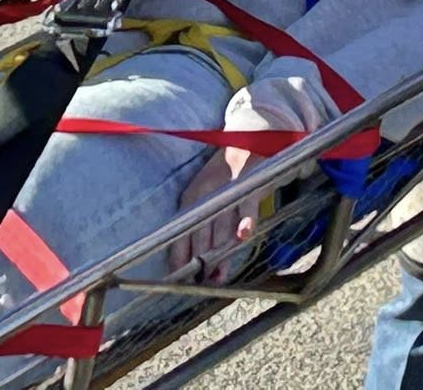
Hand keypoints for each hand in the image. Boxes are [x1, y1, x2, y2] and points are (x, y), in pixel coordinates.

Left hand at [166, 146, 266, 279]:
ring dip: (220, 255)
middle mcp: (204, 196)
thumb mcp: (208, 196)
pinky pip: (245, 207)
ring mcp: (225, 190)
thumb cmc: (225, 177)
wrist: (246, 138)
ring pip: (221, 229)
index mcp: (190, 199)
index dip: (178, 257)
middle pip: (200, 236)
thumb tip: (201, 259)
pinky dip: (245, 222)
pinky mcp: (246, 185)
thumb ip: (206, 226)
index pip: (180, 233)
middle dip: (200, 263)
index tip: (175, 280)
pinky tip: (242, 236)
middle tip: (200, 284)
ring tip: (218, 277)